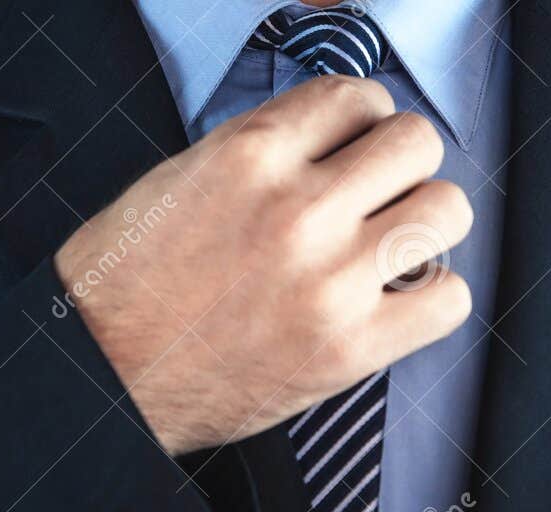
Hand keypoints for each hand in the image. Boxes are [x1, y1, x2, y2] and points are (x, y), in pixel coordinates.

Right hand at [54, 75, 473, 455]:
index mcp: (250, 154)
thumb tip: (326, 142)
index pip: (357, 96)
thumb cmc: (124, 288)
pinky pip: (448, 299)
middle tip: (379, 198)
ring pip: (447, 212)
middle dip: (401, 167)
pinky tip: (396, 304)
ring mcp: (330, 278)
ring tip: (390, 250)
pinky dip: (431, 300)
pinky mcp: (349, 347)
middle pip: (416, 143)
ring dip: (425, 227)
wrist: (102, 377)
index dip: (364, 121)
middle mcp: (298, 207)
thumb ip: (259, 153)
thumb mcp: (179, 179)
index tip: (356, 148)